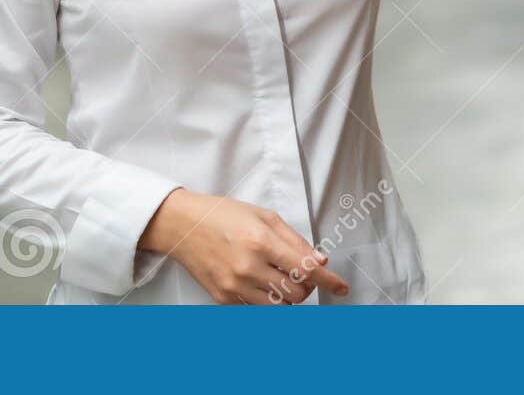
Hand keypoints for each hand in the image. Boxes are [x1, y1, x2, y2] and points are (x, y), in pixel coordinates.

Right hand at [141, 188, 349, 303]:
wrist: (182, 225)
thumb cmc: (222, 215)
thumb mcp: (264, 216)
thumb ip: (295, 240)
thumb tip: (320, 261)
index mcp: (261, 242)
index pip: (306, 270)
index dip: (329, 281)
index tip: (341, 287)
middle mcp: (248, 268)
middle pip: (297, 293)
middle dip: (308, 286)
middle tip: (304, 273)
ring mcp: (234, 286)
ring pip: (279, 305)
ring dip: (290, 294)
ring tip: (283, 276)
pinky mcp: (224, 298)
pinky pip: (258, 307)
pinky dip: (268, 297)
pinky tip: (262, 280)